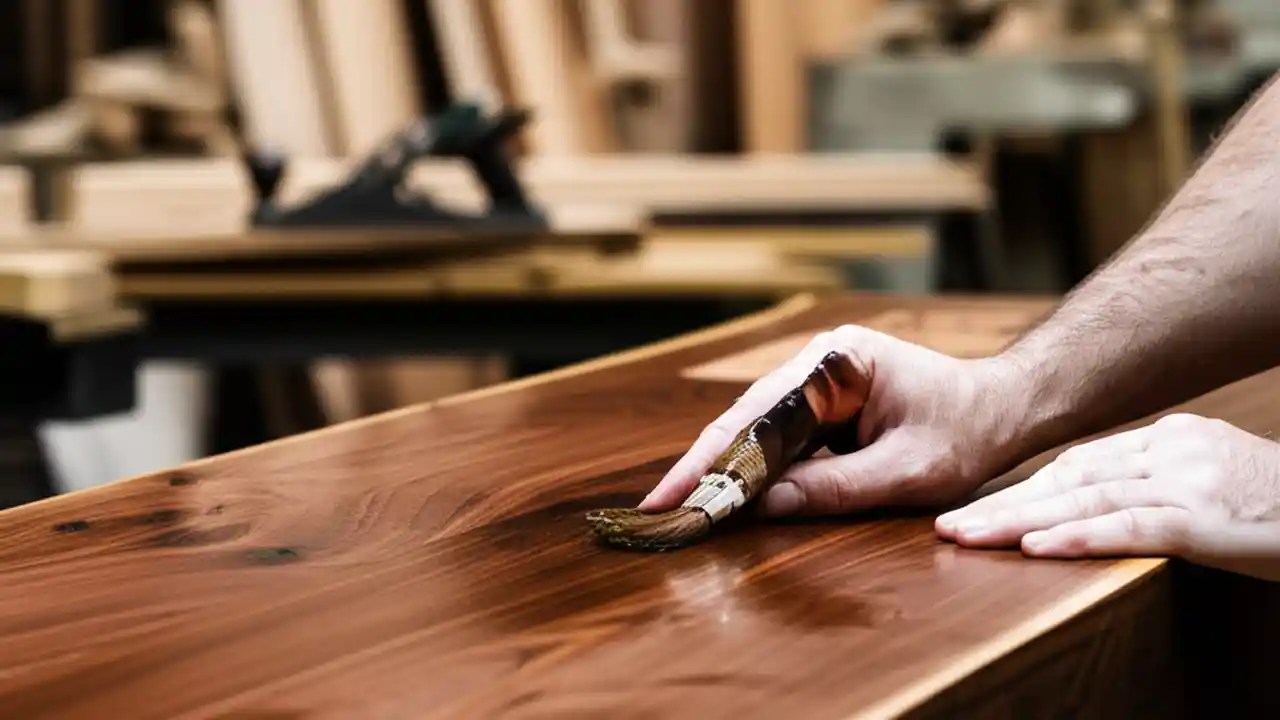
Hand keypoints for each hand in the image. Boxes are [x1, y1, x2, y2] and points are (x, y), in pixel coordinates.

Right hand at [640, 324, 1027, 516]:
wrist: (1005, 408)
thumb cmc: (966, 432)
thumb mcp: (905, 470)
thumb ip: (833, 487)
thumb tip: (763, 506)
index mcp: (837, 361)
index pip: (758, 414)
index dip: (712, 459)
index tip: (673, 495)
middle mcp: (818, 361)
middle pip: (746, 418)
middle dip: (705, 466)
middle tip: (662, 509)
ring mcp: (818, 379)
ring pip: (757, 429)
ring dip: (726, 470)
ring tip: (685, 507)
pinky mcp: (824, 402)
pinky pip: (779, 437)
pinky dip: (755, 469)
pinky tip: (729, 496)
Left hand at [936, 413, 1279, 580]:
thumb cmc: (1277, 502)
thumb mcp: (1213, 475)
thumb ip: (1155, 480)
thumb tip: (1092, 503)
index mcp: (1167, 437)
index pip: (1077, 465)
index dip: (1023, 489)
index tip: (975, 509)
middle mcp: (1170, 448)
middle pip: (1069, 479)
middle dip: (1004, 504)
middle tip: (947, 525)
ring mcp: (1187, 479)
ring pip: (1086, 501)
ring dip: (1020, 522)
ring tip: (969, 537)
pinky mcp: (1207, 518)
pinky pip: (1133, 528)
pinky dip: (1079, 538)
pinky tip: (1035, 548)